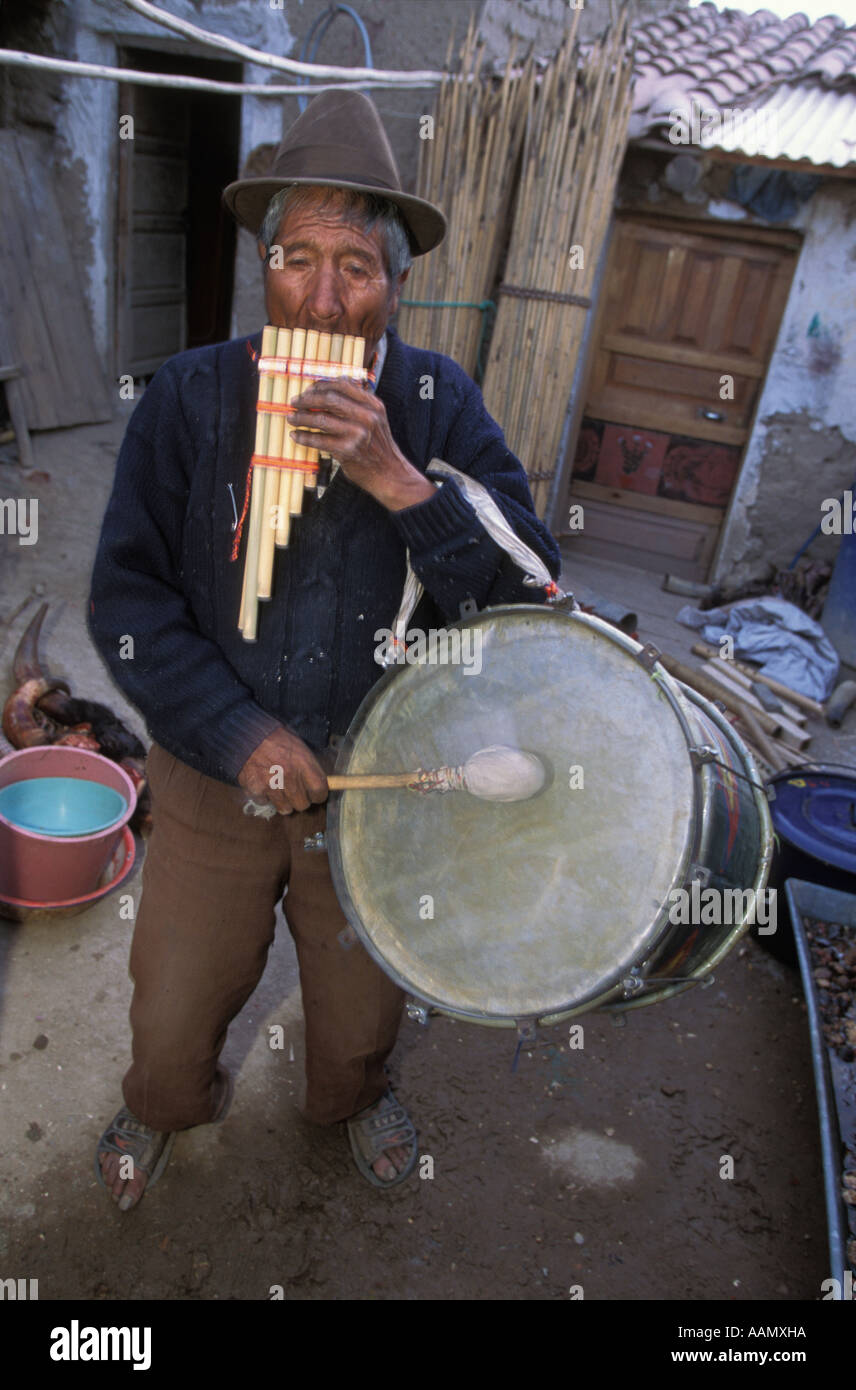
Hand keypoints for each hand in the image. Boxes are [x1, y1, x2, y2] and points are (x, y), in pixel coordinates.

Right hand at [237, 727, 327, 814]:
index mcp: (303, 763)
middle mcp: (289, 776)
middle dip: (300, 799)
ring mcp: (272, 785)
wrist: (248, 734)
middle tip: (296, 791)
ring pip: (285, 809)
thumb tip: (320, 782)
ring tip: (280, 790)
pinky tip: (263, 784)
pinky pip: (265, 803)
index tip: (316, 794)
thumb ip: (309, 766)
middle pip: (302, 804)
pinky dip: (265, 797)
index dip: (319, 794)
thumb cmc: (275, 738)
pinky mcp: (255, 790)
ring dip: (284, 802)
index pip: (319, 791)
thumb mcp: (298, 746)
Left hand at [289, 379, 435, 510]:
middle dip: (307, 399)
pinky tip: (295, 435)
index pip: (343, 385)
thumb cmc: (377, 446)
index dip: (321, 385)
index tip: (308, 390)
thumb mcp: (376, 419)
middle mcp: (367, 416)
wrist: (390, 474)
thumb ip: (358, 404)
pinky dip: (304, 437)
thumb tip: (328, 389)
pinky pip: (319, 440)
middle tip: (294, 402)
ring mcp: (358, 434)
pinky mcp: (348, 451)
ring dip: (301, 417)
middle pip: (329, 399)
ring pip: (321, 419)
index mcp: (373, 405)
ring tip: (290, 417)